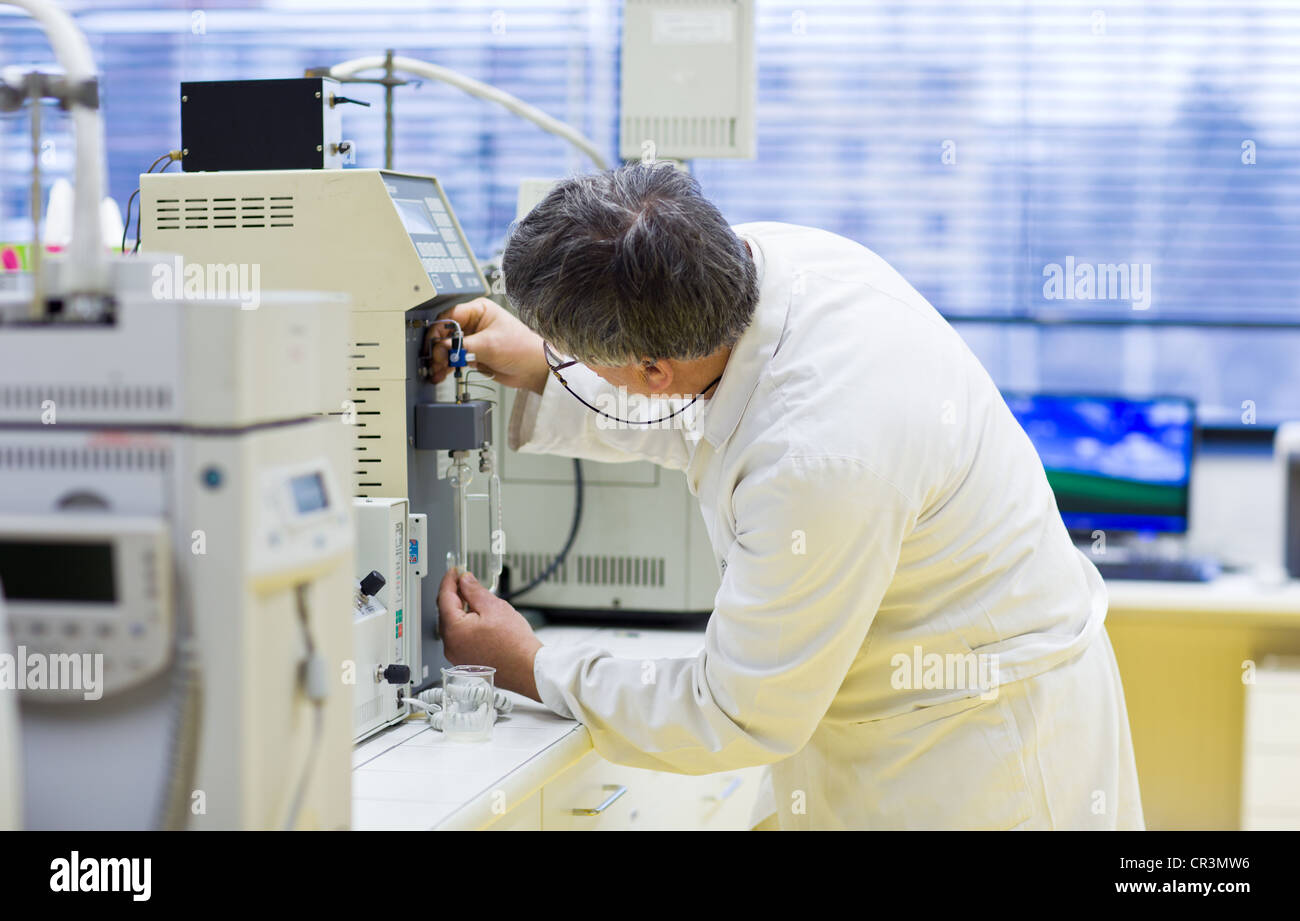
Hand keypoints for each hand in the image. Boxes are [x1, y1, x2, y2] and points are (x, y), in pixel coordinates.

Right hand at [424, 297, 549, 394]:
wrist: (534, 370)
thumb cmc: (521, 349)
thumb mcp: (489, 345)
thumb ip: (462, 346)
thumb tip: (441, 348)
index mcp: (479, 310)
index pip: (449, 316)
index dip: (438, 331)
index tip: (432, 344)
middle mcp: (474, 322)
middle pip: (445, 333)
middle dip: (438, 348)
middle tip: (435, 361)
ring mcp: (473, 339)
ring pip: (448, 347)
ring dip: (441, 359)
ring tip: (437, 371)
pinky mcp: (473, 354)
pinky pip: (454, 358)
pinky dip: (447, 366)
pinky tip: (443, 373)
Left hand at [437, 566, 542, 700]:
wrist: (526, 668)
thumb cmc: (513, 643)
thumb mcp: (493, 607)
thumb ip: (474, 591)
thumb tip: (465, 580)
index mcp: (454, 630)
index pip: (444, 597)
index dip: (450, 580)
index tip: (455, 572)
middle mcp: (450, 645)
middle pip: (446, 612)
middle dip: (454, 595)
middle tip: (464, 581)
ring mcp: (457, 655)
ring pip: (453, 626)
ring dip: (460, 610)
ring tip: (475, 599)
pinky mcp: (465, 662)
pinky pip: (459, 638)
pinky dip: (465, 625)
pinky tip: (478, 618)